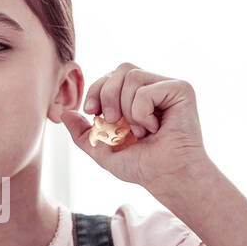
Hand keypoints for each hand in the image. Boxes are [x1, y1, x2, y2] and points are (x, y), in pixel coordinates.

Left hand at [61, 62, 209, 190]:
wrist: (167, 177)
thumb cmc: (144, 166)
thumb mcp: (104, 151)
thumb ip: (84, 133)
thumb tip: (64, 114)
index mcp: (137, 97)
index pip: (111, 76)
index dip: (97, 89)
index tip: (91, 111)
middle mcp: (153, 87)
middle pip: (121, 68)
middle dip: (107, 94)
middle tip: (113, 121)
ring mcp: (168, 87)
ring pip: (132, 76)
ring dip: (127, 109)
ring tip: (140, 131)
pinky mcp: (181, 90)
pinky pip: (147, 89)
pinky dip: (142, 113)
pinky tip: (154, 128)